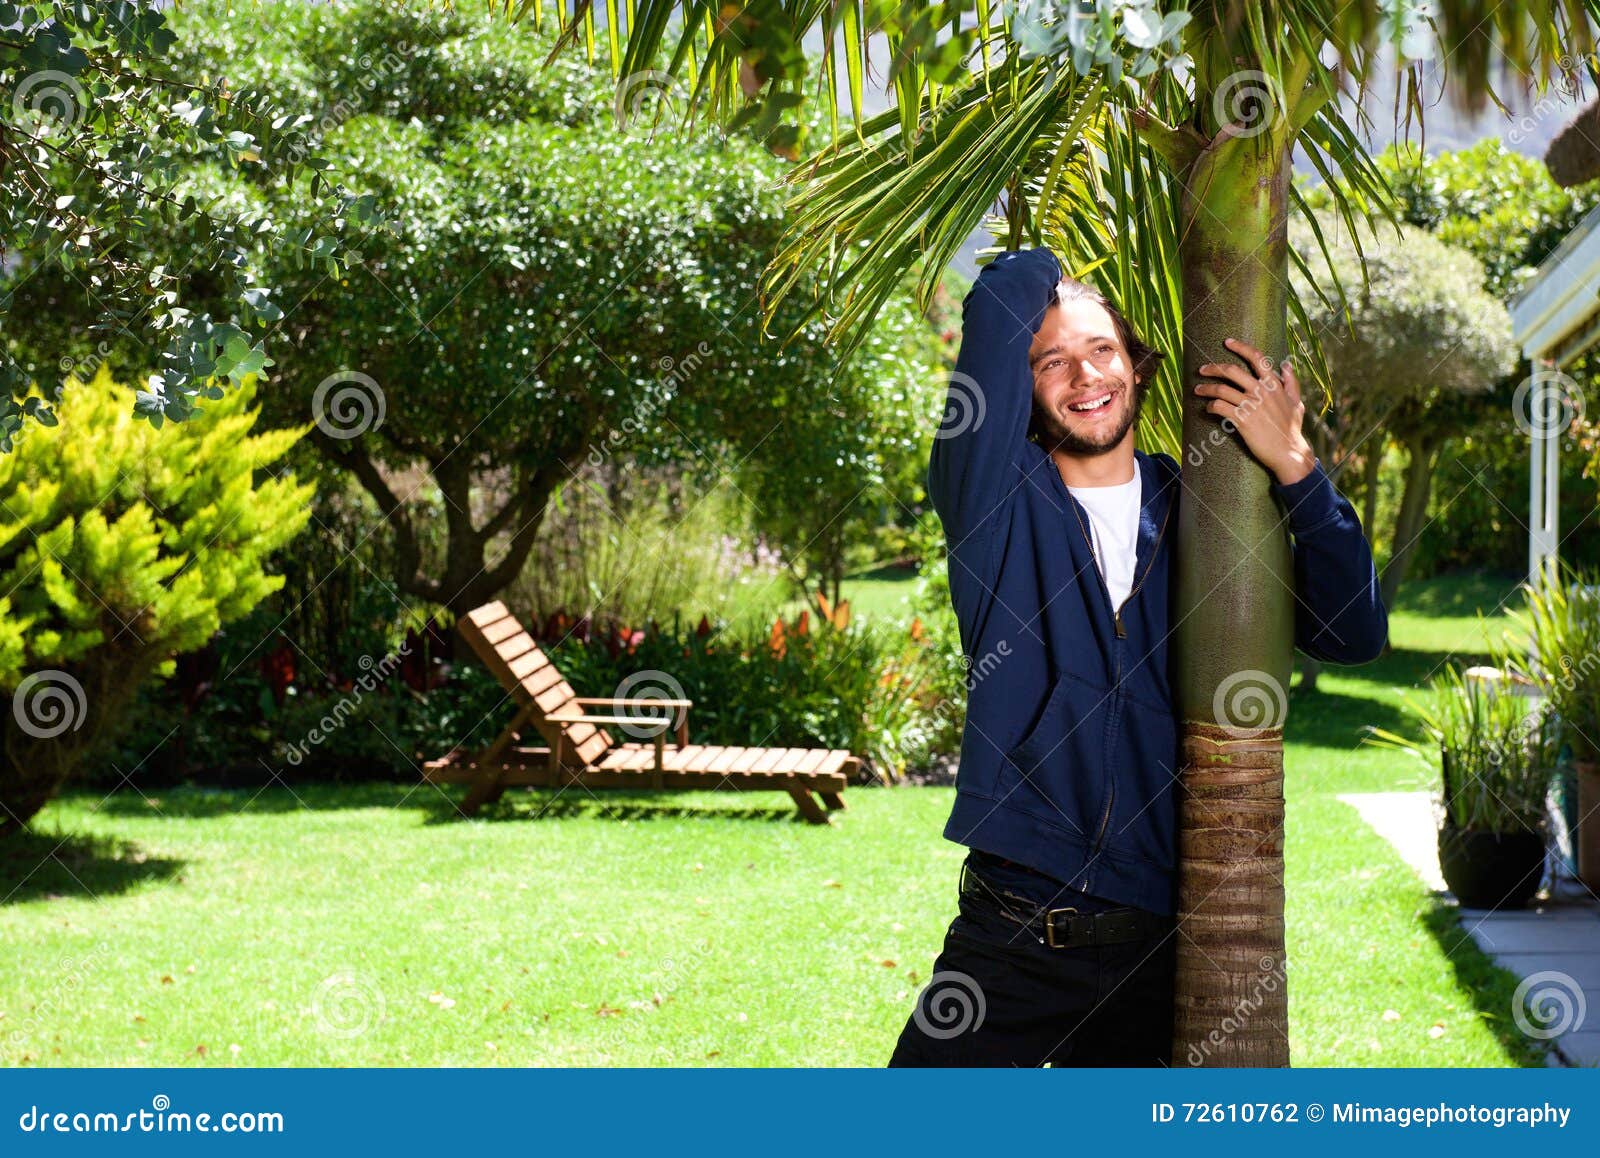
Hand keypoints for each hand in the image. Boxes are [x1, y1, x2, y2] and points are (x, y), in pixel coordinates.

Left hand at [1195, 338, 1315, 485]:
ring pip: (1221, 389)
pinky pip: (1219, 407)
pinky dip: (1210, 406)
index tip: (1227, 342)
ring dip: (1206, 388)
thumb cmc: (1292, 429)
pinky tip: (1207, 408)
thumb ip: (1291, 383)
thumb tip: (1286, 365)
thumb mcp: (1296, 402)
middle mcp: (1262, 392)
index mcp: (1274, 385)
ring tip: (1197, 390)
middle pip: (1232, 371)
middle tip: (1202, 369)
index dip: (1241, 347)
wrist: (1288, 452)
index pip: (1257, 358)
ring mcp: (1251, 406)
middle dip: (1213, 368)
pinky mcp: (1242, 420)